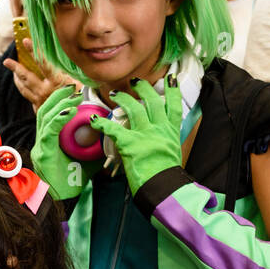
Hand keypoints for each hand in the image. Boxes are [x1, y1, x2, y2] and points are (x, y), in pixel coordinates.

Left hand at [4, 43, 79, 113]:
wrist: (77, 118)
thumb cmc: (80, 96)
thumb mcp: (76, 80)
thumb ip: (65, 70)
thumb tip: (59, 56)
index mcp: (56, 81)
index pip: (42, 62)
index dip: (33, 51)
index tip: (25, 41)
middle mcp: (45, 91)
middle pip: (26, 76)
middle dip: (15, 67)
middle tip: (7, 61)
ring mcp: (40, 101)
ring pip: (23, 88)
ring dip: (17, 78)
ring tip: (13, 71)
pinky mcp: (38, 108)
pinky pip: (28, 97)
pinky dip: (24, 89)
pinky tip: (22, 84)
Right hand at [31, 83, 101, 200]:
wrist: (63, 201)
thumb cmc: (72, 182)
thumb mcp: (88, 160)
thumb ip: (96, 148)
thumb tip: (112, 135)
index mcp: (50, 140)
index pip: (51, 114)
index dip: (60, 99)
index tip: (73, 89)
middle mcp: (43, 141)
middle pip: (45, 110)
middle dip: (58, 96)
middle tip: (73, 86)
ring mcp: (41, 147)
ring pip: (45, 117)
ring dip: (60, 103)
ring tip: (73, 96)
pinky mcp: (43, 154)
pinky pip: (49, 132)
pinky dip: (59, 119)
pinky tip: (68, 112)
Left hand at [88, 79, 182, 193]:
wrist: (164, 189)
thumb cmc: (166, 176)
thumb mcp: (171, 154)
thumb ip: (164, 142)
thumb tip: (158, 140)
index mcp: (171, 132)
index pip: (174, 106)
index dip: (172, 91)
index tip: (170, 79)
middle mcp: (160, 130)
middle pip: (153, 101)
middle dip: (143, 88)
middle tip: (135, 81)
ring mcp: (146, 135)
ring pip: (135, 108)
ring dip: (124, 99)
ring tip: (116, 94)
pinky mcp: (131, 144)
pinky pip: (114, 129)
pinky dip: (103, 124)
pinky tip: (95, 120)